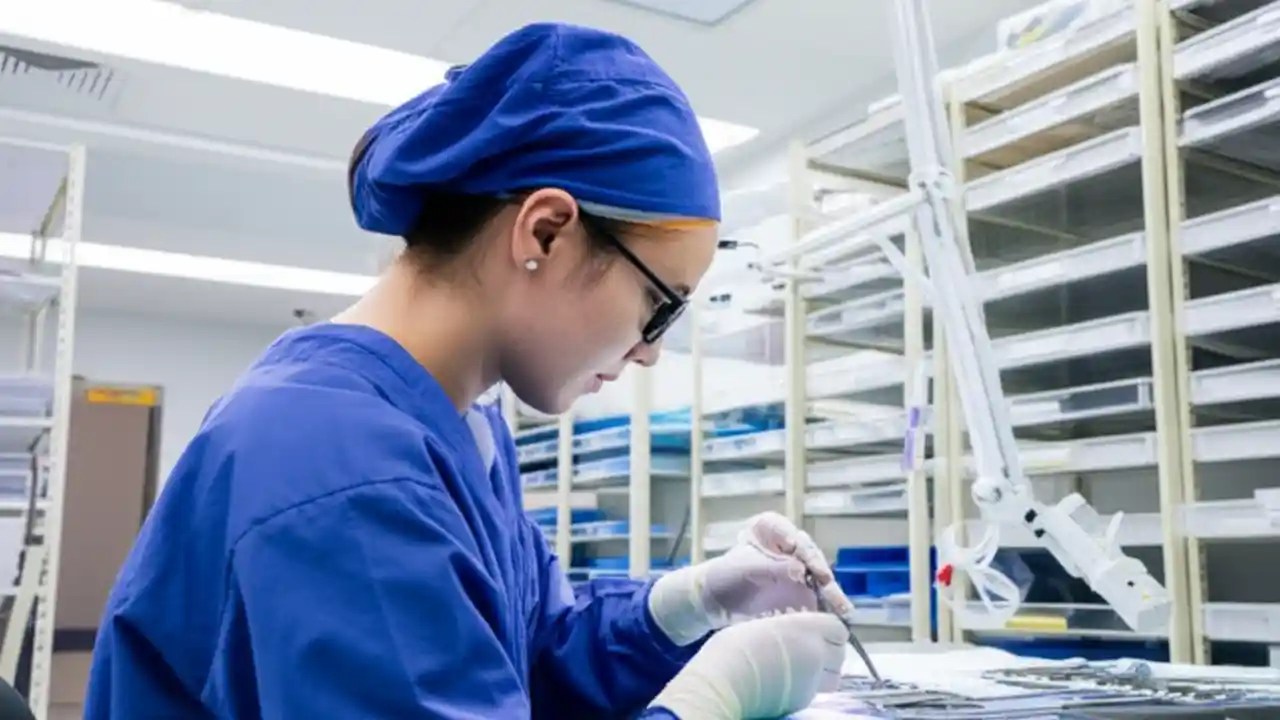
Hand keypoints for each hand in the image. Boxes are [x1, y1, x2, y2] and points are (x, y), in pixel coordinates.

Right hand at [648, 612, 847, 719]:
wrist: (726, 682)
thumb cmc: (736, 646)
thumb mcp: (764, 624)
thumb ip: (787, 628)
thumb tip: (794, 634)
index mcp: (807, 628)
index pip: (838, 628)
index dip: (827, 628)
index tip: (812, 629)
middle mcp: (817, 654)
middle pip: (841, 652)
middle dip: (829, 650)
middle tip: (807, 648)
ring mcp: (812, 680)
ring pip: (833, 675)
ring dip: (823, 670)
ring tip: (799, 666)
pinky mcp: (803, 701)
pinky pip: (816, 690)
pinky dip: (807, 685)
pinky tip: (785, 681)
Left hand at [650, 512, 838, 644]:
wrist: (717, 600)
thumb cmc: (725, 575)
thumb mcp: (743, 569)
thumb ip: (771, 568)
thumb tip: (800, 570)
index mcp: (771, 528)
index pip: (790, 534)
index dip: (801, 547)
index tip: (806, 563)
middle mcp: (790, 545)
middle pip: (810, 555)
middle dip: (821, 572)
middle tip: (827, 584)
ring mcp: (799, 566)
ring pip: (819, 576)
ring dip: (830, 591)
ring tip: (842, 608)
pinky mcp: (803, 589)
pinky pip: (817, 595)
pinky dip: (826, 605)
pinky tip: (836, 617)